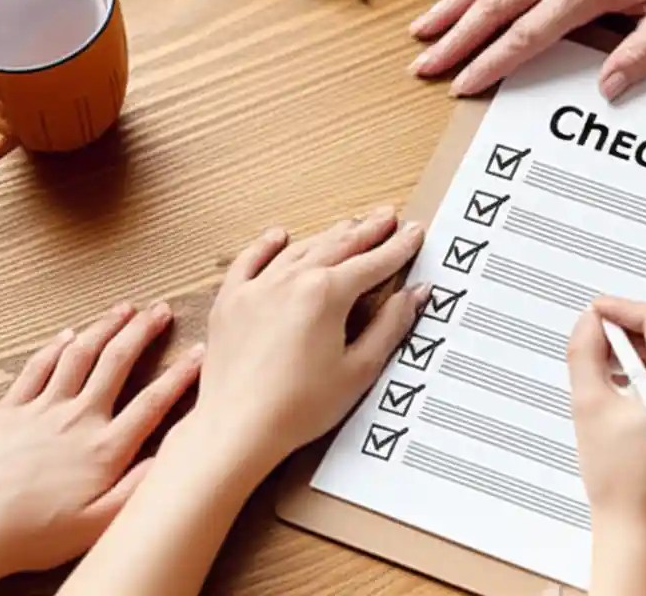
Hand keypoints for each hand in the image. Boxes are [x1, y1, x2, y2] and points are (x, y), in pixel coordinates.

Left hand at [0, 303, 200, 594]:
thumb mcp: (98, 525)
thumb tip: (171, 459)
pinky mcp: (12, 410)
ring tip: (124, 308)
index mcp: (105, 448)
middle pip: (116, 362)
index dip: (181, 374)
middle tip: (161, 310)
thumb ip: (138, 489)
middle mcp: (78, 419)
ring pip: (79, 354)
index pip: (153, 401)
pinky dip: (55, 346)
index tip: (200, 351)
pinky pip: (37, 368)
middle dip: (143, 331)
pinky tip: (67, 334)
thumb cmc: (36, 533)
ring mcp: (43, 410)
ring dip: (104, 326)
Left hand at [194, 207, 427, 467]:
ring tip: (350, 225)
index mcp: (326, 293)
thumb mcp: (359, 370)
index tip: (414, 232)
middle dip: (367, 231)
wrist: (237, 428)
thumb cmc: (299, 408)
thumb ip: (390, 326)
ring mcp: (257, 287)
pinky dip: (267, 246)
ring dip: (329, 234)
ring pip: (300, 249)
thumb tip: (414, 294)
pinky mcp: (231, 302)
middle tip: (387, 217)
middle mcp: (291, 279)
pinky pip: (250, 262)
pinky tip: (280, 236)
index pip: (373, 263)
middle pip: (338, 246)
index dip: (398, 248)